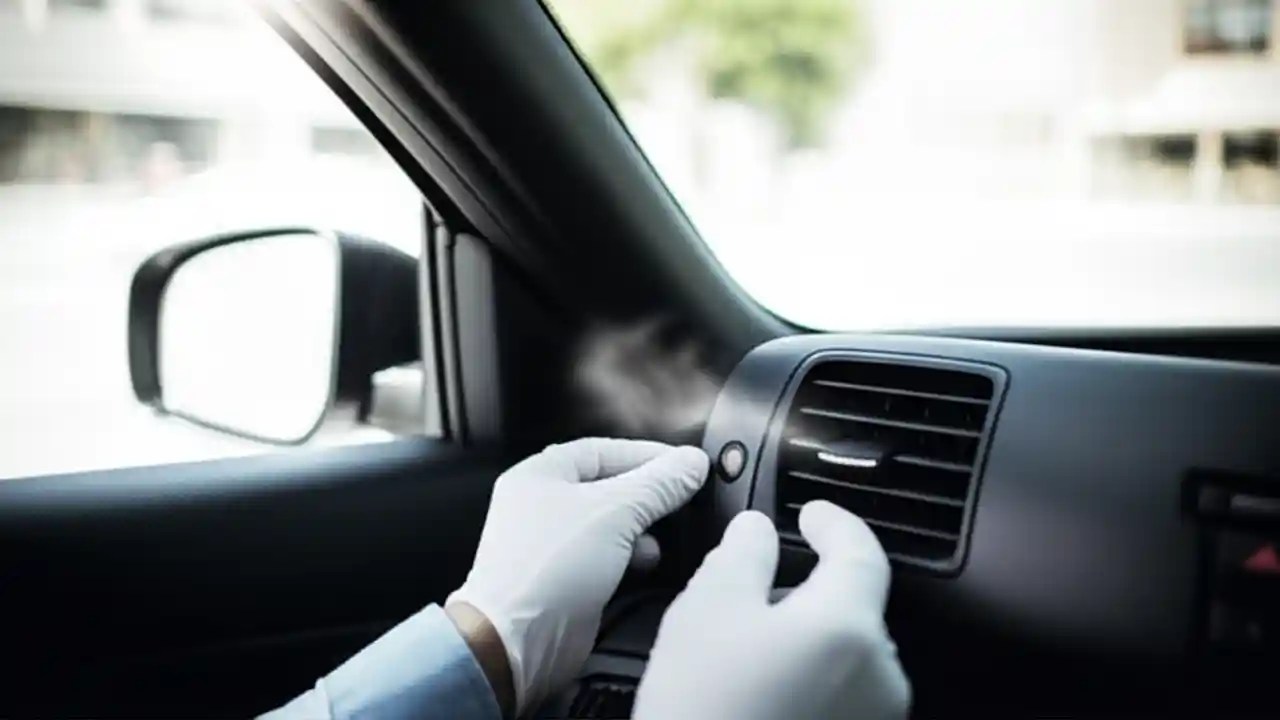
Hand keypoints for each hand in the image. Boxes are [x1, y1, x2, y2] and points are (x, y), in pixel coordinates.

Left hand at [447, 438, 709, 716]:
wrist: (516, 643)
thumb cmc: (552, 567)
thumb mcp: (615, 512)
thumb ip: (658, 485)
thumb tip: (693, 462)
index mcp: (539, 474)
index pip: (602, 450)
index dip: (645, 454)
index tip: (684, 464)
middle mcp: (539, 505)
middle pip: (606, 487)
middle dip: (645, 494)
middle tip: (680, 498)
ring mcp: (550, 545)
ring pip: (607, 524)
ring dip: (639, 528)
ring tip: (663, 537)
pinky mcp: (563, 580)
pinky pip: (604, 557)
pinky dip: (628, 556)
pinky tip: (647, 563)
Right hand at [633, 502, 910, 719]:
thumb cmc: (704, 712)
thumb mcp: (708, 610)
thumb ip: (742, 553)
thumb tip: (758, 528)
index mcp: (848, 625)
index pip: (861, 550)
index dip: (834, 522)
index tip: (814, 513)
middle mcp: (879, 674)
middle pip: (852, 606)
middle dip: (808, 590)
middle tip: (753, 594)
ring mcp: (875, 718)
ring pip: (845, 654)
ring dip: (806, 640)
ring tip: (745, 657)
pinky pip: (842, 697)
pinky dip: (809, 681)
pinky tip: (759, 695)